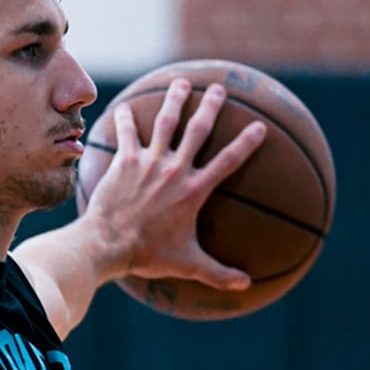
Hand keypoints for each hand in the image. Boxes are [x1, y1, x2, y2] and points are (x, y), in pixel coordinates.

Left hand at [80, 78, 265, 291]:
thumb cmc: (149, 255)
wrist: (109, 245)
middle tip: (219, 88)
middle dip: (211, 106)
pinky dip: (125, 119)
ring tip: (181, 84)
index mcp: (194, 191)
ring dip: (175, 100)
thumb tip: (246, 285)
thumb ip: (219, 273)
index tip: (260, 127)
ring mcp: (149, 162)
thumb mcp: (189, 265)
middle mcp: (175, 170)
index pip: (228, 161)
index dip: (247, 143)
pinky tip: (123, 108)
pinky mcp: (124, 161)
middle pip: (198, 129)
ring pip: (165, 122)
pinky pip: (127, 133)